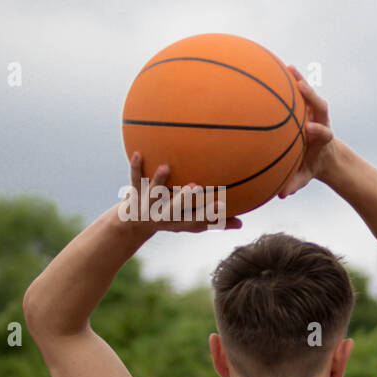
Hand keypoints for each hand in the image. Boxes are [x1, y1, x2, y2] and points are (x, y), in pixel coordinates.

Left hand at [125, 153, 242, 232]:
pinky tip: (138, 152)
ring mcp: (148, 205)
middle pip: (174, 209)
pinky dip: (136, 166)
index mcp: (180, 222)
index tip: (222, 204)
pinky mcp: (136, 194)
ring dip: (158, 181)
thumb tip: (242, 224)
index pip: (197, 220)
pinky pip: (135, 179)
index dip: (209, 213)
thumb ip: (216, 223)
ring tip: (165, 167)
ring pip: (154, 193)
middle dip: (183, 199)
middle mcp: (164, 216)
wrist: (135, 224)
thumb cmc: (172, 220)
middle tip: (195, 186)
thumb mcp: (192, 224)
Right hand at [278, 65, 337, 197]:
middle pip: (320, 107)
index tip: (310, 129)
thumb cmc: (311, 166)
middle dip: (312, 97)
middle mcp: (321, 122)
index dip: (320, 130)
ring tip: (289, 68)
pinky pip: (299, 92)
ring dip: (301, 82)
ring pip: (310, 95)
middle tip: (301, 86)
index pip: (325, 133)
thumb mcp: (304, 176)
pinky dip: (291, 80)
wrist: (324, 155)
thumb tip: (282, 194)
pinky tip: (279, 68)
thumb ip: (295, 184)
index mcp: (323, 139)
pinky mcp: (308, 107)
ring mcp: (315, 113)